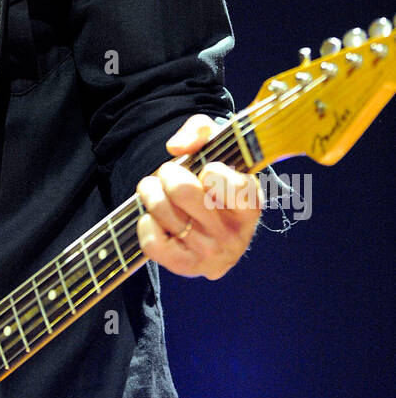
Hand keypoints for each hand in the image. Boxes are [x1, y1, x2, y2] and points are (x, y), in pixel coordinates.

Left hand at [135, 113, 261, 278]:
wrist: (212, 219)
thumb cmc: (215, 178)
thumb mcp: (217, 145)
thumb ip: (200, 129)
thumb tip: (176, 147)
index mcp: (250, 204)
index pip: (224, 181)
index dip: (209, 170)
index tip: (207, 171)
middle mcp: (235, 234)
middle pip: (182, 192)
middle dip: (167, 174)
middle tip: (168, 174)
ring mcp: (212, 254)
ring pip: (162, 212)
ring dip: (151, 193)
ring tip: (156, 191)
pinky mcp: (187, 267)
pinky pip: (152, 243)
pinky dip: (145, 224)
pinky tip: (155, 219)